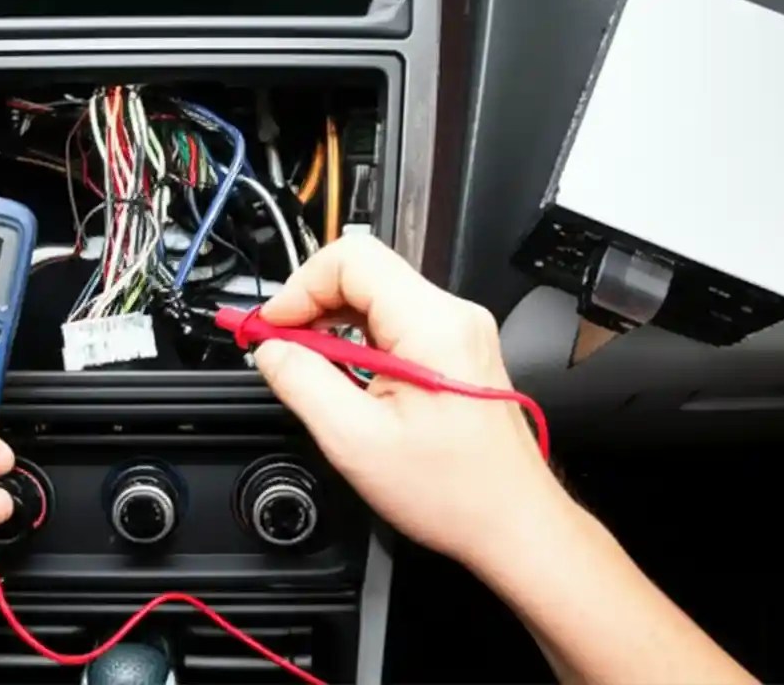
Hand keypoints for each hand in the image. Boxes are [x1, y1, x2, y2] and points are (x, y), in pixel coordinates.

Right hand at [253, 235, 568, 566]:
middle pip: (363, 273)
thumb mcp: (356, 440)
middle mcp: (453, 316)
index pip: (352, 258)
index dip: (300, 287)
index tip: (273, 326)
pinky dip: (357, 342)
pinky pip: (393, 324)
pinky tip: (343, 380)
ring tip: (309, 369)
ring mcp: (458, 332)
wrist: (513, 525)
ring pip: (375, 297)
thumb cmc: (456, 492)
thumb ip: (302, 383)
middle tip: (281, 346)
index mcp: (434, 325)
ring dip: (332, 325)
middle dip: (311, 305)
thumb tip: (271, 350)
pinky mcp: (455, 351)